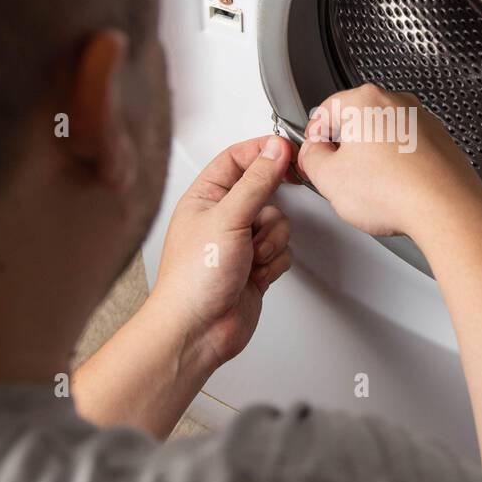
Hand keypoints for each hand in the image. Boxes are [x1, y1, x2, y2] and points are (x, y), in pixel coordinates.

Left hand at [152, 135, 296, 368]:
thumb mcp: (228, 218)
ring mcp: (240, 243)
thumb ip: (256, 182)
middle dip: (269, 205)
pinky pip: (282, 250)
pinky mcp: (255, 266)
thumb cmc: (193, 279)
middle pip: (263, 190)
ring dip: (272, 239)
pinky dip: (275, 261)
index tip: (287, 151)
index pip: (237, 158)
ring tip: (252, 255)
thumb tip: (274, 151)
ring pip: (278, 222)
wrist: (198, 330)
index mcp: (204, 197)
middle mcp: (222, 217)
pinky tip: (257, 273)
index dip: (263, 151)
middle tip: (267, 212)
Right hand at [296, 83, 481, 239]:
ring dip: (371, 157)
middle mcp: (396, 102)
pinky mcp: (439, 140)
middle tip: (339, 176)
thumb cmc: (396, 191)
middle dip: (344, 148)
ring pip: (382, 134)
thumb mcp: (329, 179)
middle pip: (355, 120)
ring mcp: (421, 120)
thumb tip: (313, 153)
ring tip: (370, 188)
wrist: (446, 209)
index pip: (324, 111)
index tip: (313, 155)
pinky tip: (394, 188)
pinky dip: (397, 164)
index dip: (313, 138)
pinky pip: (406, 148)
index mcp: (365, 101)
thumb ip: (310, 158)